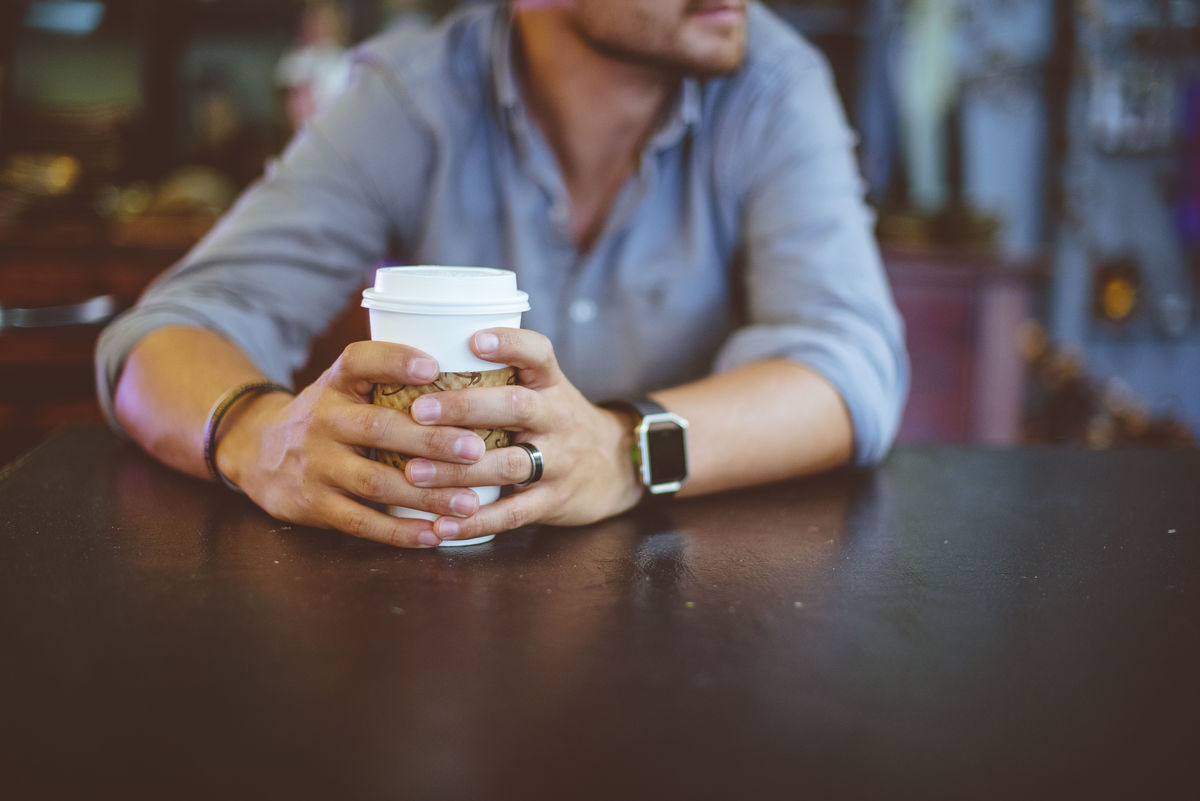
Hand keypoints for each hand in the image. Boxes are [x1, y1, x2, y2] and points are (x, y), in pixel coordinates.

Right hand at [216, 341, 492, 547]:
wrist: (257, 452)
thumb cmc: (329, 416)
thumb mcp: (346, 385)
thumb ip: (390, 377)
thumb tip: (471, 371)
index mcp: (336, 382)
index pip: (360, 360)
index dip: (395, 360)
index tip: (434, 366)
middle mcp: (323, 419)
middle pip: (378, 428)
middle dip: (431, 440)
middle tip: (477, 449)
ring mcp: (316, 464)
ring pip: (376, 481)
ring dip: (426, 495)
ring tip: (469, 502)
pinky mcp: (314, 504)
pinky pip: (361, 521)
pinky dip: (400, 531)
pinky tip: (435, 535)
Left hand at [402, 328, 644, 541]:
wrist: (619, 465)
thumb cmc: (559, 422)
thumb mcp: (546, 390)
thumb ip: (501, 377)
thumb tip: (418, 362)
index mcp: (551, 385)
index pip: (538, 353)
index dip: (509, 343)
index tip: (474, 340)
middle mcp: (558, 417)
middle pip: (516, 406)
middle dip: (464, 408)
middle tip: (418, 412)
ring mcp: (559, 461)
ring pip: (509, 464)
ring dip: (458, 470)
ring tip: (413, 472)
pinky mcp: (554, 500)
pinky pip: (513, 514)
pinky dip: (475, 522)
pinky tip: (440, 526)